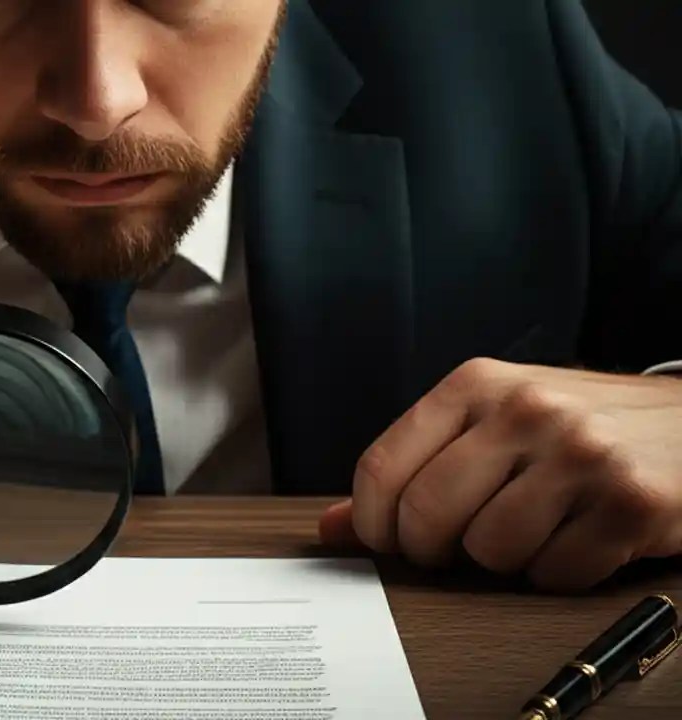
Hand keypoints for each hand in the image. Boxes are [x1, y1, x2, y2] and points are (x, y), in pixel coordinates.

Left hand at [318, 358, 681, 591]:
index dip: (373, 523)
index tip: (388, 540)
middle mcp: (525, 409)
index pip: (382, 467)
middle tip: (457, 547)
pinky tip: (577, 538)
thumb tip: (333, 527)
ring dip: (504, 560)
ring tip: (532, 529)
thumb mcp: (485, 426)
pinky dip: (559, 573)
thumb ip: (409, 469)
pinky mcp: (631, 501)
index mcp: (475, 385)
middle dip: (432, 551)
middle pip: (427, 515)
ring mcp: (581, 453)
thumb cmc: (576, 429)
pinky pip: (554, 574)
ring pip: (490, 550)